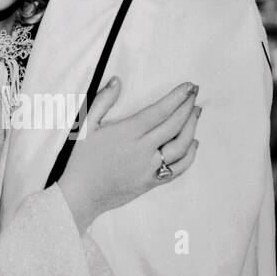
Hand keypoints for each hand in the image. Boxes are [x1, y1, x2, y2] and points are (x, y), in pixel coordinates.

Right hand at [57, 77, 199, 232]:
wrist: (80, 195)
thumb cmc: (81, 159)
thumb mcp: (86, 125)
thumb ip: (103, 101)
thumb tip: (117, 80)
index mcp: (128, 132)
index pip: (161, 110)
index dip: (178, 97)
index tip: (190, 86)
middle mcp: (143, 149)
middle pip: (175, 125)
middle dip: (188, 106)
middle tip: (195, 93)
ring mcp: (150, 167)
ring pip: (181, 146)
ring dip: (192, 128)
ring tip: (196, 113)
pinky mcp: (152, 182)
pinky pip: (178, 169)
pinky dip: (190, 155)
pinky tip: (194, 143)